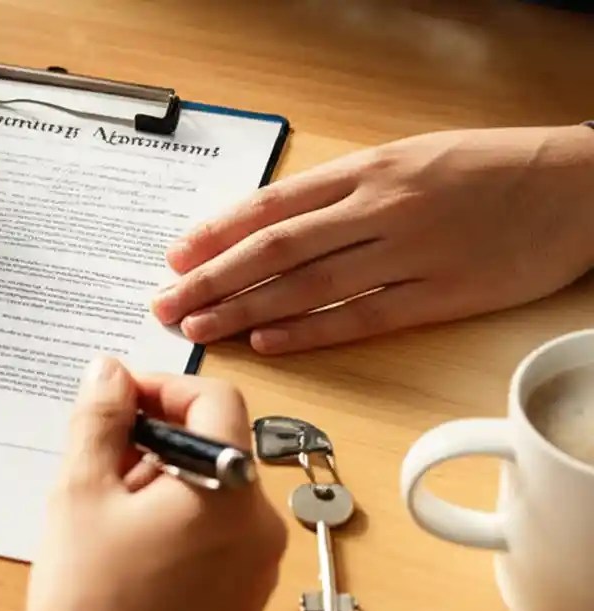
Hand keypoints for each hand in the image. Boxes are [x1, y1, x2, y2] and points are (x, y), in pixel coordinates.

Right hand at [26, 358, 285, 610]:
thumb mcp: (79, 495)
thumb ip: (98, 420)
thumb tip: (109, 372)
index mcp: (229, 492)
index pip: (214, 399)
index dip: (158, 387)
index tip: (113, 399)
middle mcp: (258, 527)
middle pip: (213, 445)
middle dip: (151, 440)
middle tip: (94, 463)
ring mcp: (254, 568)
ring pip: (210, 489)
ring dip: (157, 480)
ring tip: (100, 515)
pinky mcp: (239, 599)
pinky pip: (211, 534)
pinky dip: (171, 521)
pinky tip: (120, 550)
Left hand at [152, 125, 593, 353]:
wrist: (576, 185)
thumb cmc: (487, 169)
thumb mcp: (408, 158)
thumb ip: (343, 190)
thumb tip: (273, 223)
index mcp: (368, 170)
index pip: (271, 206)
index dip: (216, 234)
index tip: (175, 256)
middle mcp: (379, 209)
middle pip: (274, 249)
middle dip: (212, 279)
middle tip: (167, 303)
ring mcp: (409, 253)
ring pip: (307, 287)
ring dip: (245, 310)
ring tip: (201, 328)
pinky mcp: (440, 295)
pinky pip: (361, 318)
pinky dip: (310, 331)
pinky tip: (268, 342)